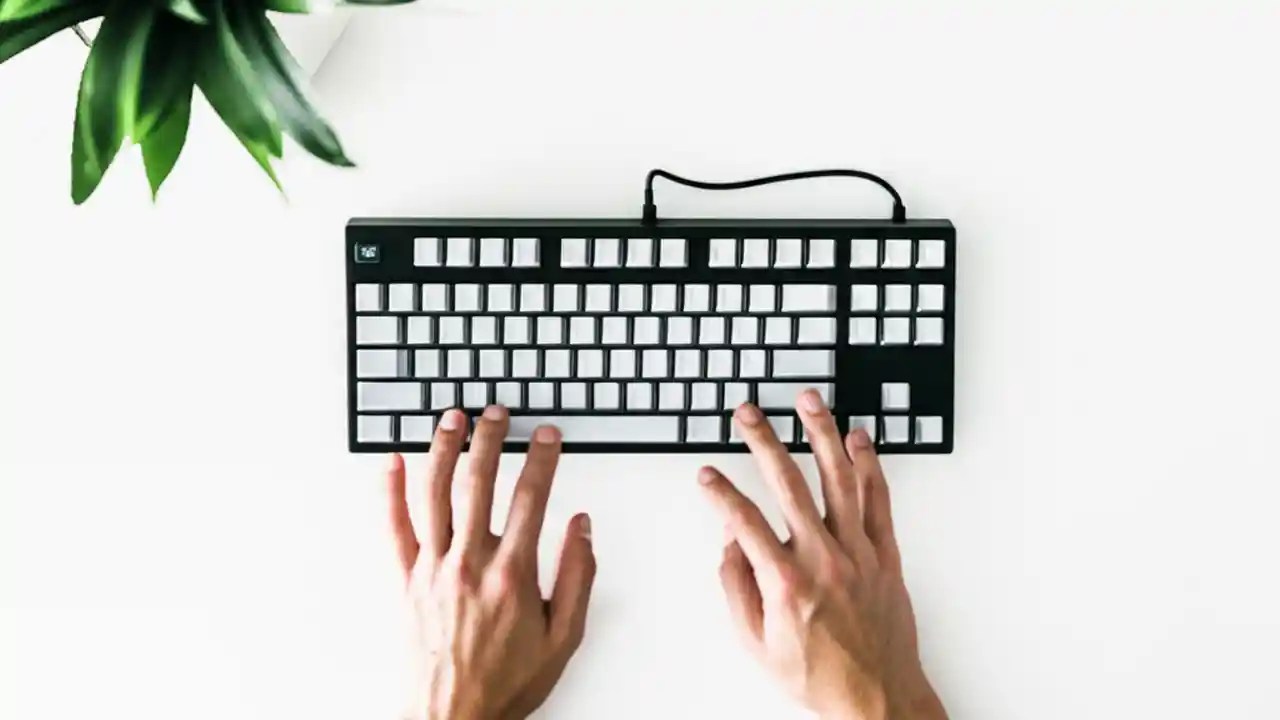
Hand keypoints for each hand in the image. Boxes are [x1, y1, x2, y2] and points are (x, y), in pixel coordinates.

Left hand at [385, 406, 595, 719]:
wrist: (453, 718)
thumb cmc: (506, 682)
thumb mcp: (564, 637)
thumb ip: (578, 577)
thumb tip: (582, 528)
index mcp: (512, 574)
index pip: (531, 498)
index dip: (542, 459)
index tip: (547, 436)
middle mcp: (470, 562)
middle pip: (479, 483)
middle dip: (490, 440)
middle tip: (497, 414)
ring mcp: (433, 569)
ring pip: (435, 494)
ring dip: (443, 450)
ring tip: (451, 420)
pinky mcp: (406, 581)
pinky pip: (394, 528)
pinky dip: (389, 492)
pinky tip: (390, 463)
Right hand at [701, 391, 945, 719]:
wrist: (879, 699)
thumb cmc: (821, 677)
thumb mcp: (757, 646)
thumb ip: (737, 590)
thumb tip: (730, 546)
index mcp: (787, 582)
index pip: (744, 519)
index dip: (720, 492)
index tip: (708, 475)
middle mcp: (824, 559)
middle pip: (789, 483)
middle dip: (763, 440)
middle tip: (748, 413)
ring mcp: (859, 553)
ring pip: (839, 478)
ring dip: (821, 433)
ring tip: (808, 402)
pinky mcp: (885, 555)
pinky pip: (878, 499)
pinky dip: (869, 464)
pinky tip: (858, 438)